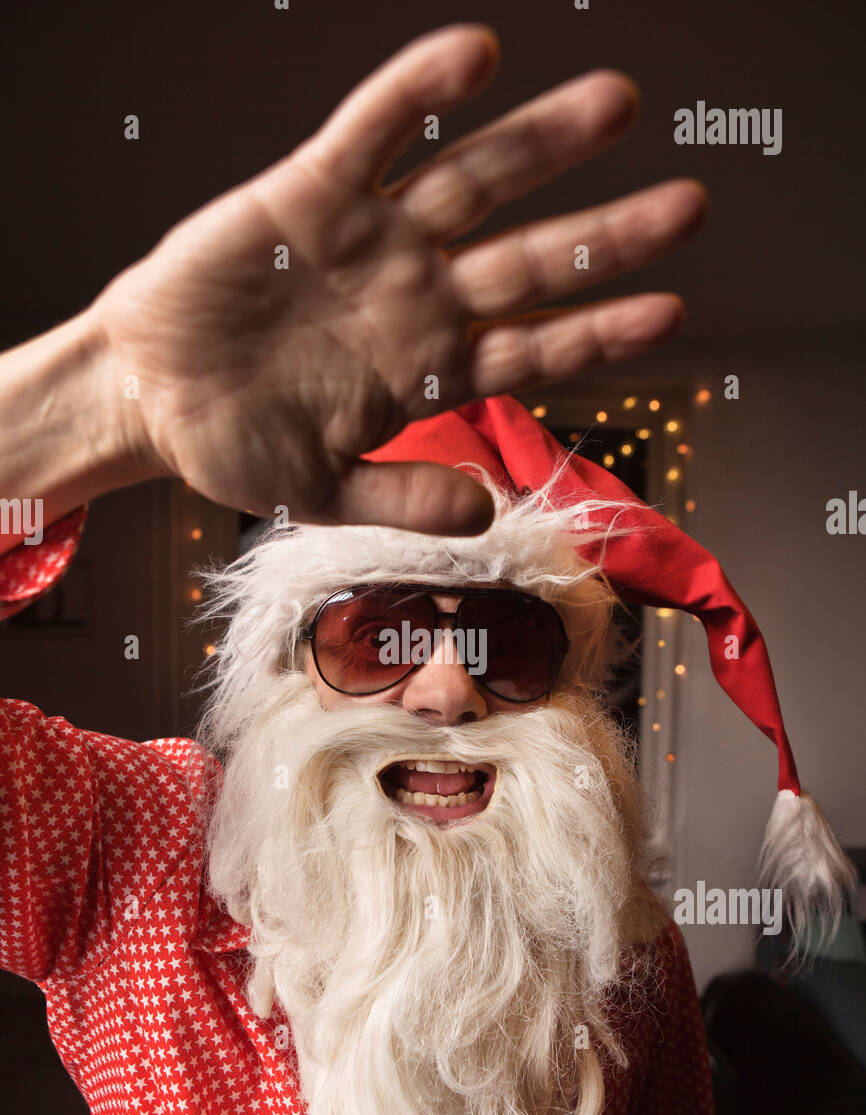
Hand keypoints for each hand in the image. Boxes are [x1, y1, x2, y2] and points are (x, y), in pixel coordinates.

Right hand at [95, 24, 705, 534]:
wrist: (149, 397)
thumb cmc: (237, 443)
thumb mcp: (322, 493)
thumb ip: (403, 501)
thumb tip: (485, 512)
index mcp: (428, 369)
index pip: (535, 348)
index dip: (600, 330)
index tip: (670, 313)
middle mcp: (416, 296)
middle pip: (530, 259)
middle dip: (605, 237)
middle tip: (687, 207)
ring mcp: (371, 238)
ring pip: (473, 181)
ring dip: (541, 144)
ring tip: (616, 106)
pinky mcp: (309, 190)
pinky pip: (375, 130)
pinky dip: (420, 91)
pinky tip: (477, 54)